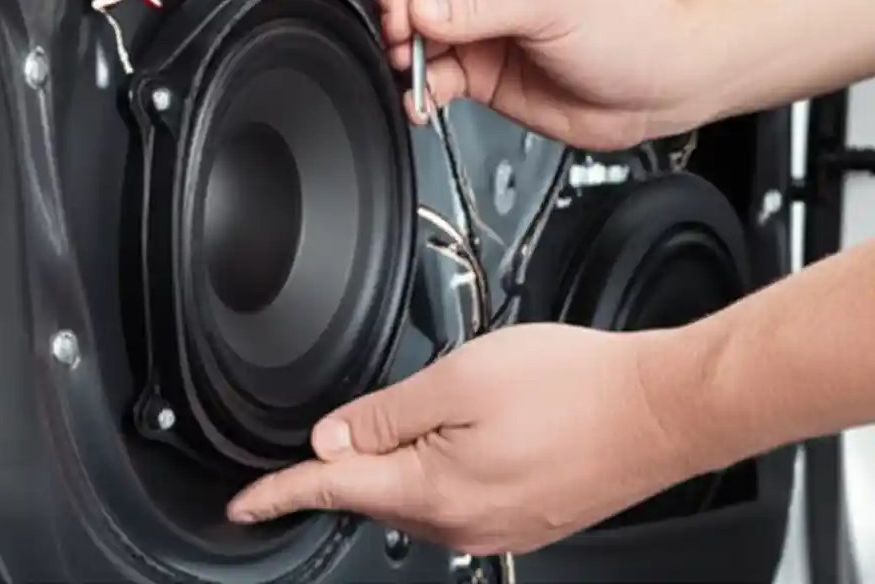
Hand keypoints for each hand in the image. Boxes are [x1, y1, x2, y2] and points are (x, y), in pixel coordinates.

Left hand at [226, 324, 716, 554]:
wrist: (663, 409)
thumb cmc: (575, 388)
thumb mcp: (460, 379)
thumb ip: (384, 414)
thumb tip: (332, 438)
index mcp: (433, 491)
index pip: (331, 490)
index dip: (279, 492)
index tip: (245, 503)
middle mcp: (462, 525)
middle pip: (375, 491)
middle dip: (356, 457)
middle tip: (377, 413)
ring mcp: (498, 529)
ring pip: (418, 495)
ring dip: (408, 458)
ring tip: (457, 408)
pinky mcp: (525, 520)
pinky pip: (458, 499)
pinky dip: (445, 468)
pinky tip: (477, 434)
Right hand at [378, 0, 709, 149]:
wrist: (658, 88)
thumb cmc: (628, 27)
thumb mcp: (550, 4)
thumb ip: (478, 8)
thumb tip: (420, 6)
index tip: (403, 11)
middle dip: (400, 23)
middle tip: (404, 46)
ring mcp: (482, 33)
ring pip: (420, 42)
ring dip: (408, 62)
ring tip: (415, 78)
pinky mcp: (482, 75)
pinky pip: (435, 81)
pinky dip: (422, 94)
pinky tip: (425, 102)